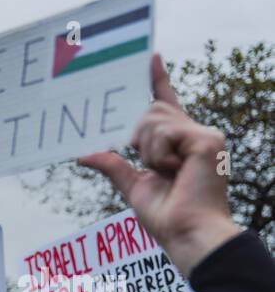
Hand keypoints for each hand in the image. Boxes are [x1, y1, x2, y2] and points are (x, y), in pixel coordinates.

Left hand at [79, 53, 240, 276]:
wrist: (185, 232)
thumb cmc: (165, 215)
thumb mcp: (132, 185)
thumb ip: (113, 165)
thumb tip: (84, 154)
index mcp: (177, 143)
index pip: (165, 105)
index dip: (158, 81)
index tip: (150, 58)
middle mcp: (193, 134)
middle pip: (150, 112)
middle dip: (139, 138)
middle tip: (156, 166)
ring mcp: (204, 135)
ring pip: (153, 119)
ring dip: (148, 150)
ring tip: (167, 172)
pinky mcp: (208, 139)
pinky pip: (165, 131)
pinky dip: (159, 154)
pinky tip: (175, 170)